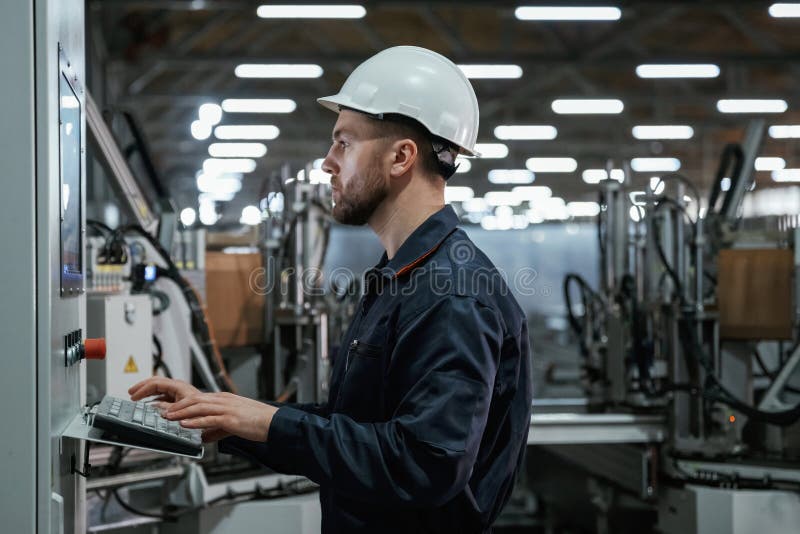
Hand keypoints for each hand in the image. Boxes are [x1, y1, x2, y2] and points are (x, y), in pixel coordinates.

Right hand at [128, 377, 199, 408]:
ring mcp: (179, 391)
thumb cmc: (201, 410)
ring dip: (147, 392)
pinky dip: (154, 397)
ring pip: (159, 388)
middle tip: (131, 392)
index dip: (142, 389)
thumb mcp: (181, 410)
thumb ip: (167, 408)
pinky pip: (163, 395)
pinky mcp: (179, 397)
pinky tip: (150, 403)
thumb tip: (155, 406)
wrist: (211, 413)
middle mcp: (178, 386)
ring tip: (137, 397)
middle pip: (155, 382)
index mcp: (178, 386)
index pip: (155, 383)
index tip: (133, 396)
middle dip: (142, 387)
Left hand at [164, 392, 278, 442]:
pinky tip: (185, 424)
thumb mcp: (235, 424)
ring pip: (199, 407)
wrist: (275, 423)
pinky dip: (195, 421)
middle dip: (178, 406)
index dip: (183, 403)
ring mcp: (227, 408)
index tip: (171, 408)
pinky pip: (209, 419)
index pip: (200, 398)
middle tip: (164, 411)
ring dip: (182, 412)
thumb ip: (217, 430)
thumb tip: (204, 437)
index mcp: (225, 400)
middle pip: (196, 399)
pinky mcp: (231, 419)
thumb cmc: (259, 422)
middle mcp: (224, 401)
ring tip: (169, 417)